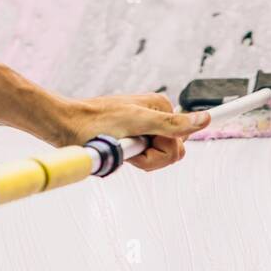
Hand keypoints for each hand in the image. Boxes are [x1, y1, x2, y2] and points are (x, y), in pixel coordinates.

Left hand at [48, 94, 209, 171]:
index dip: (174, 145)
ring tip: (121, 148)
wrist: (65, 126)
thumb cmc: (97, 121)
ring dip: (140, 160)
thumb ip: (173, 124)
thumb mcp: (139, 122)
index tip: (197, 130)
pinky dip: (131, 161)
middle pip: (172, 153)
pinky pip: (143, 161)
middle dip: (151, 157)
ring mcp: (144, 131)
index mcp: (162, 108)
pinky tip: (117, 151)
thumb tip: (205, 119)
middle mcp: (156, 118)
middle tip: (131, 146)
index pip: (183, 138)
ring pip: (157, 160)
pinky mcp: (133, 142)